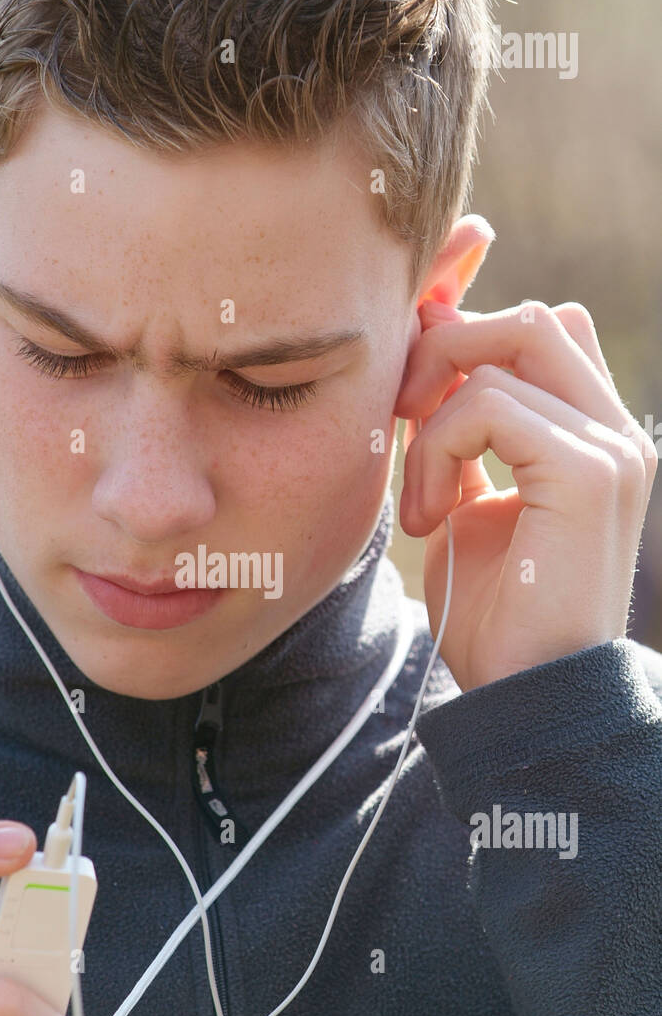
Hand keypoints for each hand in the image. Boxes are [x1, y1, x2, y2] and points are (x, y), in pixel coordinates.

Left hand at [394, 300, 656, 691]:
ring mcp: (611, 448)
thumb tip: (429, 345)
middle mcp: (615, 433)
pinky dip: (438, 451)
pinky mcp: (588, 472)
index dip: (467, 336)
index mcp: (593, 437)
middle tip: (401, 418)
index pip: (543, 331)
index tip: (411, 393)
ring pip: (505, 350)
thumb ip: (459, 431)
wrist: (525, 695)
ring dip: (432, 422)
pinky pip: (490, 405)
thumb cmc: (495, 614)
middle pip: (529, 320)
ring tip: (421, 504)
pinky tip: (430, 519)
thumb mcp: (467, 502)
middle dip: (445, 350)